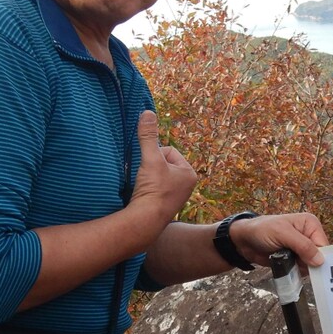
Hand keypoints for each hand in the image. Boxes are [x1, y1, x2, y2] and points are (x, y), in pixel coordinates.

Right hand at [129, 110, 196, 229]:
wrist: (145, 221)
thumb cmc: (153, 190)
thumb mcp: (150, 158)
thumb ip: (148, 135)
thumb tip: (147, 112)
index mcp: (189, 173)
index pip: (168, 151)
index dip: (154, 156)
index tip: (151, 170)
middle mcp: (187, 185)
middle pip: (162, 163)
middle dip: (150, 168)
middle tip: (147, 180)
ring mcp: (176, 197)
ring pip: (156, 176)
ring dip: (147, 178)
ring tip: (144, 188)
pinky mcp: (164, 206)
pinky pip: (153, 189)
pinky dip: (146, 189)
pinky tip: (143, 196)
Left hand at [229, 213, 328, 268]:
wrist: (244, 241)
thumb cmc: (262, 230)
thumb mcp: (283, 234)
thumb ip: (302, 245)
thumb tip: (320, 260)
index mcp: (310, 224)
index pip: (323, 245)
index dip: (319, 257)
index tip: (311, 266)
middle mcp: (309, 235)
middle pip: (319, 256)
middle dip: (309, 263)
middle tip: (296, 264)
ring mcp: (302, 248)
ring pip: (311, 265)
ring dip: (301, 268)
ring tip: (288, 263)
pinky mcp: (295, 258)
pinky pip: (302, 269)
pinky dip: (296, 271)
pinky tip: (287, 267)